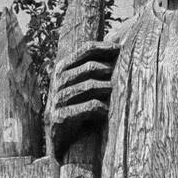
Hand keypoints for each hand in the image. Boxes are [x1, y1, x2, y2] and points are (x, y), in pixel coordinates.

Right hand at [48, 39, 118, 158]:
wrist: (57, 137)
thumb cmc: (73, 105)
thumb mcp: (77, 82)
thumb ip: (90, 66)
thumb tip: (117, 41)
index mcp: (61, 68)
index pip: (85, 50)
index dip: (104, 48)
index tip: (120, 49)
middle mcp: (58, 81)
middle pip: (90, 67)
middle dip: (107, 70)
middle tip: (118, 76)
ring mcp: (58, 99)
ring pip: (90, 86)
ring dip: (106, 88)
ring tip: (113, 91)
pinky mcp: (60, 116)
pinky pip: (88, 107)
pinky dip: (101, 108)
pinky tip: (106, 111)